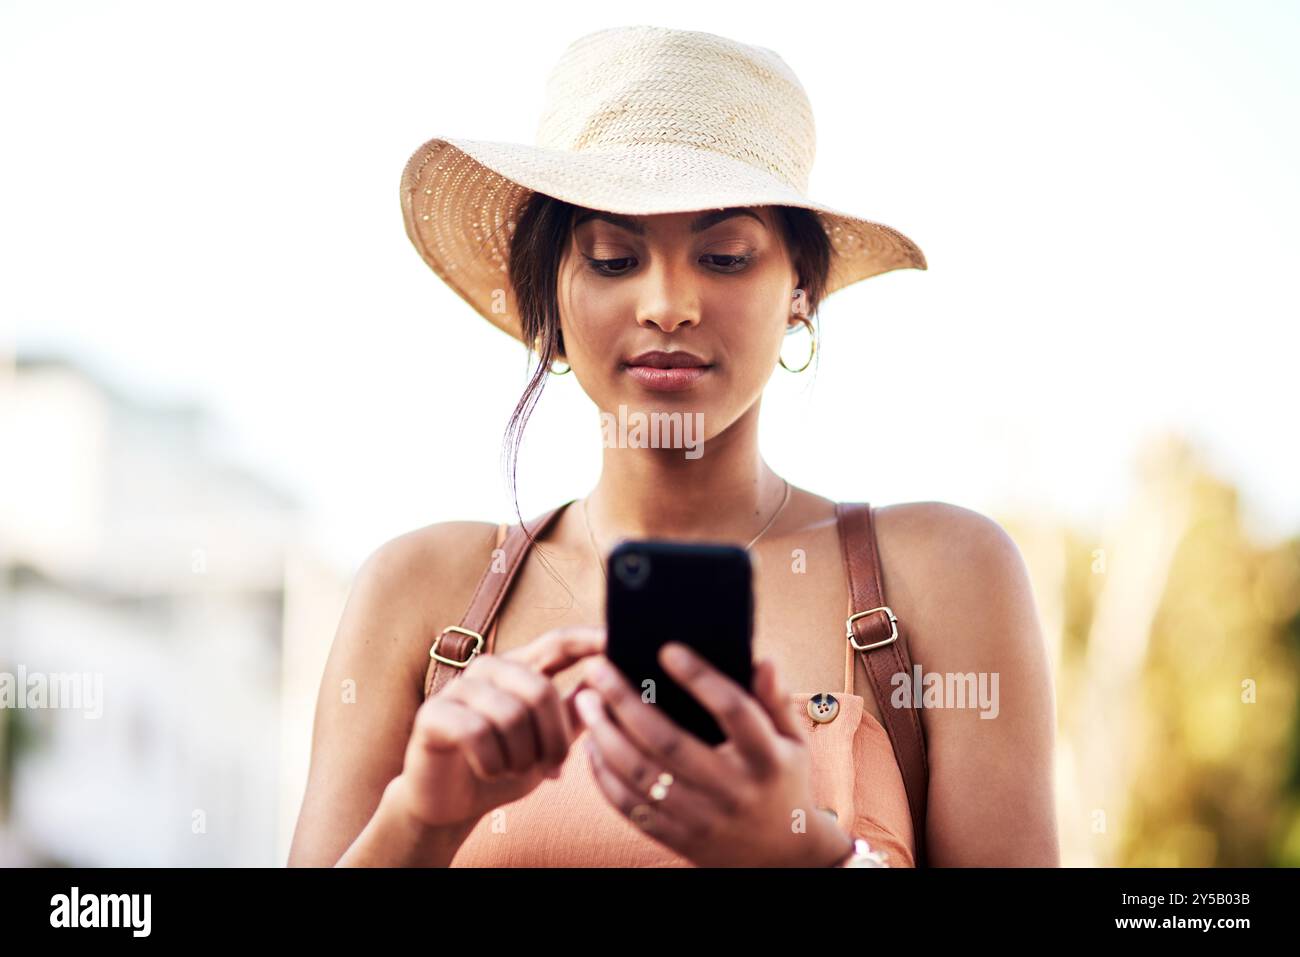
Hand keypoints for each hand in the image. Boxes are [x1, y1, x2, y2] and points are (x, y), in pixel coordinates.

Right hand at [391, 625, 604, 830]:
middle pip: (540, 690)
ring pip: (511, 716)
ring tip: (515, 770)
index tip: (618, 641)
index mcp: (521, 668)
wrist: (452, 804)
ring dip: (522, 758)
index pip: (558, 642)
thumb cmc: (506, 767)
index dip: (588, 640)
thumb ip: (580, 709)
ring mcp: (458, 688)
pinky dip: (493, 764)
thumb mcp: (552, 740)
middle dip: (554, 740)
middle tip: (553, 768)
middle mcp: (489, 668)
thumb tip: (617, 679)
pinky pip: (477, 734)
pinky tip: (489, 770)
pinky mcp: (432, 714)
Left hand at [574, 643, 854, 866]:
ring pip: (641, 775)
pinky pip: (631, 807)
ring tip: (586, 701)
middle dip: (626, 702)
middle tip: (598, 669)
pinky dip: (604, 776)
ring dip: (605, 735)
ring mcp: (703, 819)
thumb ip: (776, 700)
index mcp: (766, 759)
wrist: (782, 857)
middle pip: (669, 742)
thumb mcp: (793, 742)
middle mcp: (733, 791)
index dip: (700, 678)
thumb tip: (762, 660)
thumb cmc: (783, 782)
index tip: (667, 650)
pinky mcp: (679, 839)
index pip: (733, 710)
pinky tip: (592, 745)